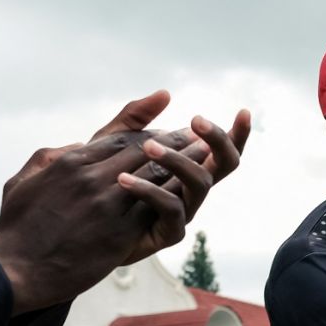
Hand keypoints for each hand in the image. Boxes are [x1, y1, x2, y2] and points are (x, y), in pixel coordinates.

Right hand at [0, 92, 251, 311]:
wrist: (17, 272)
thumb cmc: (16, 228)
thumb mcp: (22, 181)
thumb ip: (50, 156)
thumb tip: (76, 147)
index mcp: (70, 162)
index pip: (118, 139)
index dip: (145, 134)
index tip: (163, 131)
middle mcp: (92, 178)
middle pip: (142, 151)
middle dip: (171, 142)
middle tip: (195, 136)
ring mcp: (108, 205)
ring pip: (155, 175)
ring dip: (182, 162)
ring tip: (203, 152)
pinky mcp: (119, 232)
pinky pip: (155, 207)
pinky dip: (174, 194)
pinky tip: (191, 189)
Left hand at [92, 92, 251, 261]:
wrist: (81, 229)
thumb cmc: (99, 186)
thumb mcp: (113, 146)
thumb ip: (135, 120)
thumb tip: (166, 93)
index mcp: (187, 167)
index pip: (220, 149)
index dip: (237, 134)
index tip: (243, 112)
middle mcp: (193, 188)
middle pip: (225, 164)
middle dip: (218, 140)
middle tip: (197, 120)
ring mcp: (184, 210)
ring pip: (201, 182)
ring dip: (178, 160)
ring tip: (148, 146)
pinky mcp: (167, 232)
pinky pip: (171, 209)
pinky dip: (149, 191)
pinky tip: (123, 178)